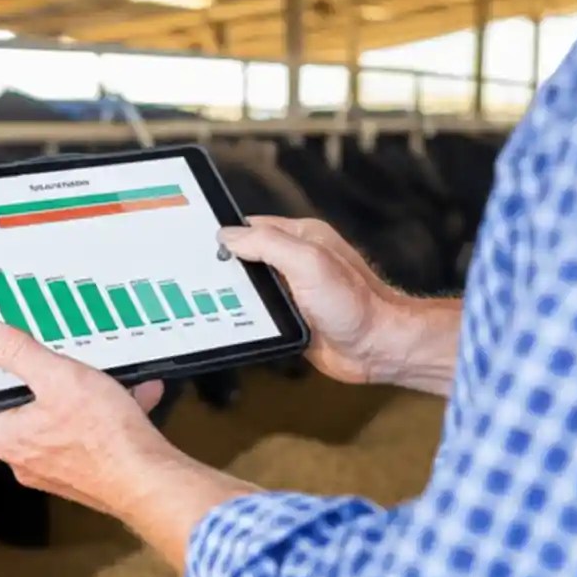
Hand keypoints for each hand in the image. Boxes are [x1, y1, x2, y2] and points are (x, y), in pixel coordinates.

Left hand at [0, 316, 174, 518]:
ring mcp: (57, 469)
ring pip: (62, 419)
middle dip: (44, 378)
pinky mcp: (87, 473)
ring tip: (104, 372)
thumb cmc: (103, 435)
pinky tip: (136, 394)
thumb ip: (16, 352)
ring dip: (84, 393)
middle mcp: (25, 458)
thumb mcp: (58, 376)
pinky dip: (110, 412)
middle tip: (55, 354)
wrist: (150, 482)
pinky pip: (91, 434)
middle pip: (22, 408)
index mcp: (7, 437)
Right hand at [218, 216, 411, 385]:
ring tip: (208, 301)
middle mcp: (296, 261)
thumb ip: (268, 244)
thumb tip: (228, 235)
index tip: (199, 246)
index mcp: (301, 237)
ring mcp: (293, 291)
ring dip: (233, 296)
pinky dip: (245, 318)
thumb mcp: (308, 262)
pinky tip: (232, 323)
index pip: (251, 227)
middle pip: (246, 258)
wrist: (378, 349)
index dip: (225, 235)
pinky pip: (258, 314)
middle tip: (198, 277)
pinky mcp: (292, 318)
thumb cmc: (355, 304)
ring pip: (249, 288)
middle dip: (224, 267)